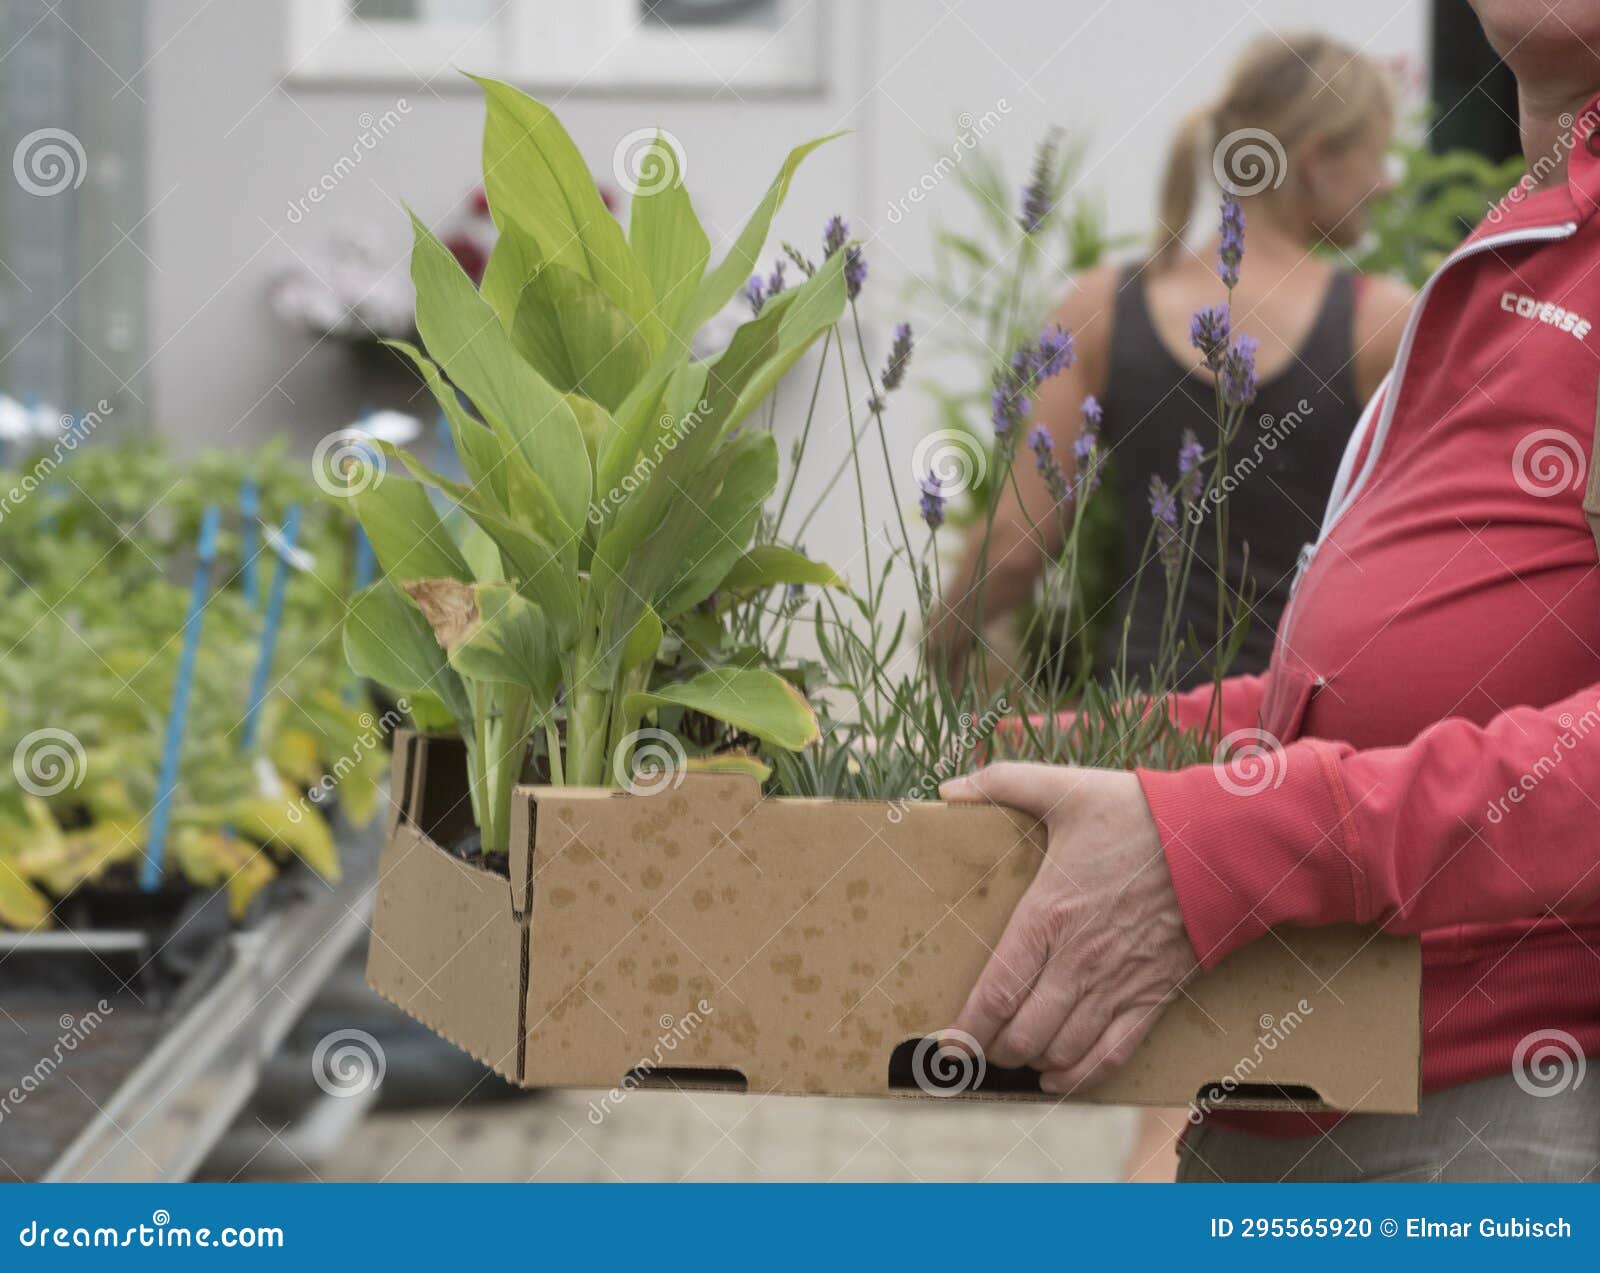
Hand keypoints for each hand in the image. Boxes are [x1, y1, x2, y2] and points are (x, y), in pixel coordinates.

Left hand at [939, 762, 1197, 1092]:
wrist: (1219, 843)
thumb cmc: (1140, 815)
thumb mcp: (1066, 788)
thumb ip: (1003, 783)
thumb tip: (948, 789)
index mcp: (1048, 915)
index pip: (997, 991)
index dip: (968, 1028)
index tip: (947, 1047)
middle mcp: (1078, 961)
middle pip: (1024, 1031)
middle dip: (995, 1048)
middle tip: (978, 1047)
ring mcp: (1117, 984)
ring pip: (1062, 1049)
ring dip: (1032, 1061)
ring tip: (1013, 1056)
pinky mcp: (1153, 995)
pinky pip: (1113, 1053)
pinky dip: (1081, 1076)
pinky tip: (1058, 1079)